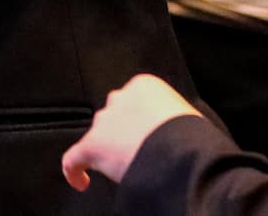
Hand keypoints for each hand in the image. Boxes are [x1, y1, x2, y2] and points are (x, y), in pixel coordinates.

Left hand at [61, 74, 197, 190]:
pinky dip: (75, 171)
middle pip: (114, 115)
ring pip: (98, 135)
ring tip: (122, 169)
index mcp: (145, 86)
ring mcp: (105, 121)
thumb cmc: (193, 136)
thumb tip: (175, 129)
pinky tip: (81, 182)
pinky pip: (74, 159)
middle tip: (138, 153)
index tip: (148, 135)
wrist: (182, 152)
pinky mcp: (93, 145)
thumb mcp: (187, 114)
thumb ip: (171, 116)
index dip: (138, 120)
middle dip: (121, 132)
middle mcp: (120, 98)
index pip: (133, 101)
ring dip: (106, 150)